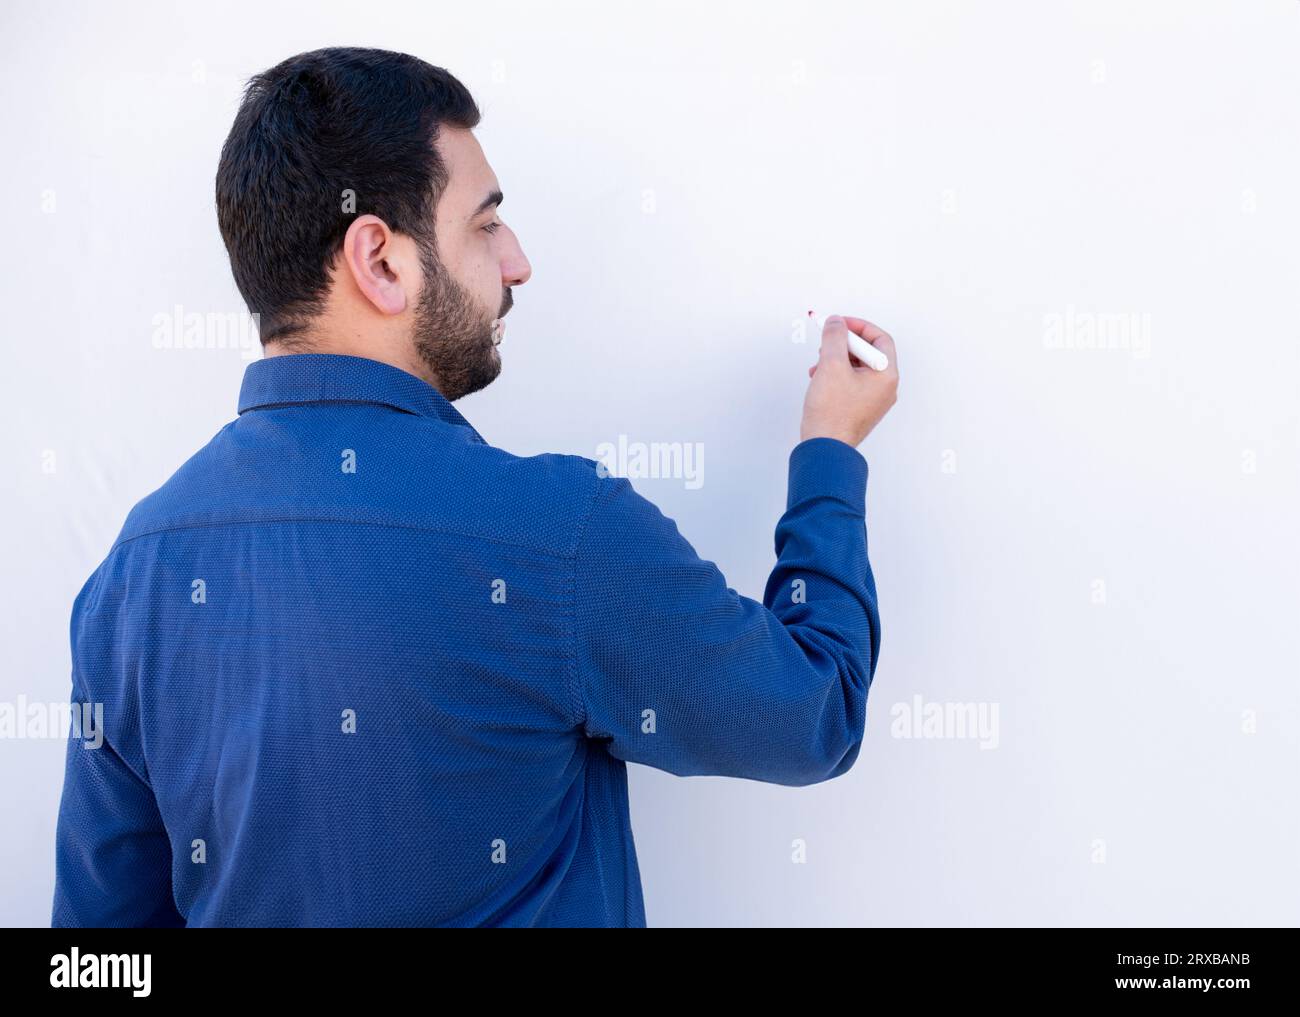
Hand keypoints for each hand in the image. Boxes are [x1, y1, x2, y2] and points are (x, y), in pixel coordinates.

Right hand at [800, 315, 898, 446]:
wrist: (825, 447)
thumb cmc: (832, 413)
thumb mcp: (831, 364)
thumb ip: (835, 337)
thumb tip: (836, 322)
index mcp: (886, 376)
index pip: (879, 339)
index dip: (859, 327)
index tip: (840, 323)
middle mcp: (884, 388)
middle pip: (868, 353)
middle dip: (844, 344)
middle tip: (827, 342)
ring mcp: (872, 400)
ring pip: (857, 368)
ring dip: (836, 360)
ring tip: (819, 364)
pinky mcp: (859, 408)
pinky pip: (851, 383)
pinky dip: (835, 375)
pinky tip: (819, 379)